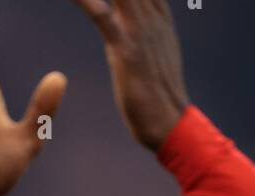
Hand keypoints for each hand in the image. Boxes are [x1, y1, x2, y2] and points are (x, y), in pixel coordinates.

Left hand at [71, 0, 188, 150]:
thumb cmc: (157, 93)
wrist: (169, 123)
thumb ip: (146, 25)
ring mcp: (139, 29)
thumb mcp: (154, 50)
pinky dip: (85, 0)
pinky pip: (102, 15)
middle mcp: (150, 13)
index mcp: (157, 12)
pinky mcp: (126, 49)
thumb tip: (129, 16)